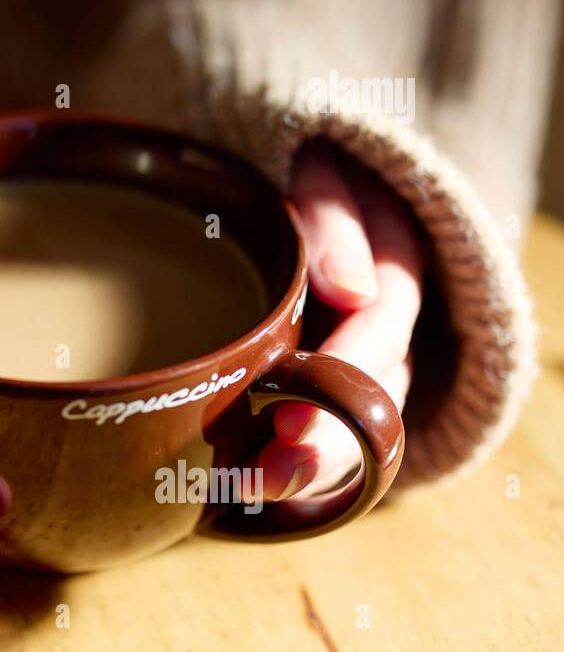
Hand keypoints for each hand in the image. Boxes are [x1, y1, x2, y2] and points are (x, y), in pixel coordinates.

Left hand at [256, 142, 423, 500]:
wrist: (299, 182)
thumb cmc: (300, 166)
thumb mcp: (318, 163)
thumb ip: (332, 213)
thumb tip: (352, 288)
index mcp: (393, 260)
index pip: (380, 330)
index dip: (342, 381)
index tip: (290, 421)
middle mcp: (389, 316)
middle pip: (376, 394)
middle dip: (328, 444)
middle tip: (272, 474)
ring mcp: (367, 349)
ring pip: (363, 421)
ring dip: (317, 464)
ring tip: (259, 488)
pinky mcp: (334, 372)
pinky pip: (337, 424)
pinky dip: (306, 460)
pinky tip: (260, 484)